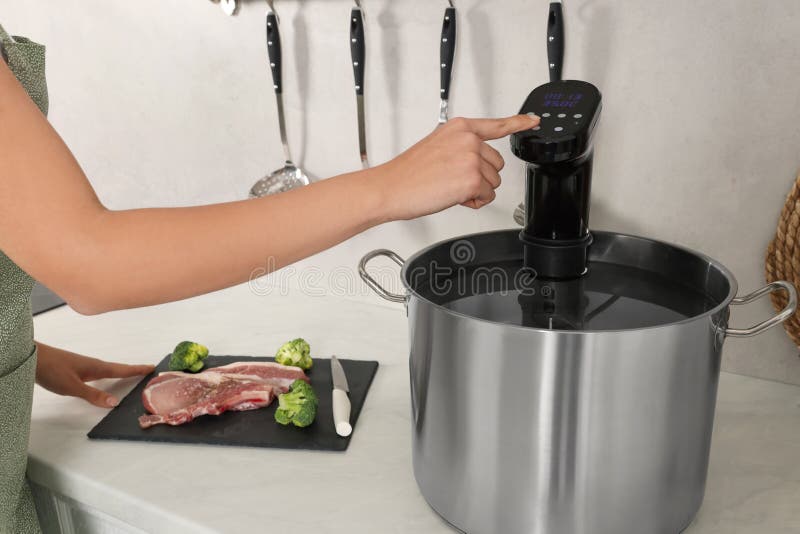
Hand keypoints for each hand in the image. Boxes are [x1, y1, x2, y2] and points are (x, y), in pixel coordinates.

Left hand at [35, 343, 154, 407]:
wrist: (33, 359)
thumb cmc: (53, 370)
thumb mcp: (73, 387)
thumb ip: (94, 395)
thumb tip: (115, 402)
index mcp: (96, 368)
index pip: (121, 369)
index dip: (137, 369)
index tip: (152, 367)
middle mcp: (93, 365)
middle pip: (118, 368)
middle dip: (132, 370)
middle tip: (147, 370)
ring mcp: (85, 366)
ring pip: (108, 370)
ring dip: (121, 372)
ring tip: (131, 375)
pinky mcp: (76, 369)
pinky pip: (99, 372)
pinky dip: (108, 375)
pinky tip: (104, 379)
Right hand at [375, 114, 538, 220]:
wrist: (391, 188)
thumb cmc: (408, 173)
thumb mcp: (437, 146)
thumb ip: (461, 147)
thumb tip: (479, 160)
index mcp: (460, 127)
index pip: (497, 124)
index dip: (520, 123)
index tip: (534, 121)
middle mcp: (468, 139)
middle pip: (496, 164)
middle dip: (480, 176)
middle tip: (452, 180)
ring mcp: (472, 158)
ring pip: (494, 182)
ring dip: (476, 190)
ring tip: (449, 187)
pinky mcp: (473, 179)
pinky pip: (487, 196)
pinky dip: (473, 202)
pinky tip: (453, 196)